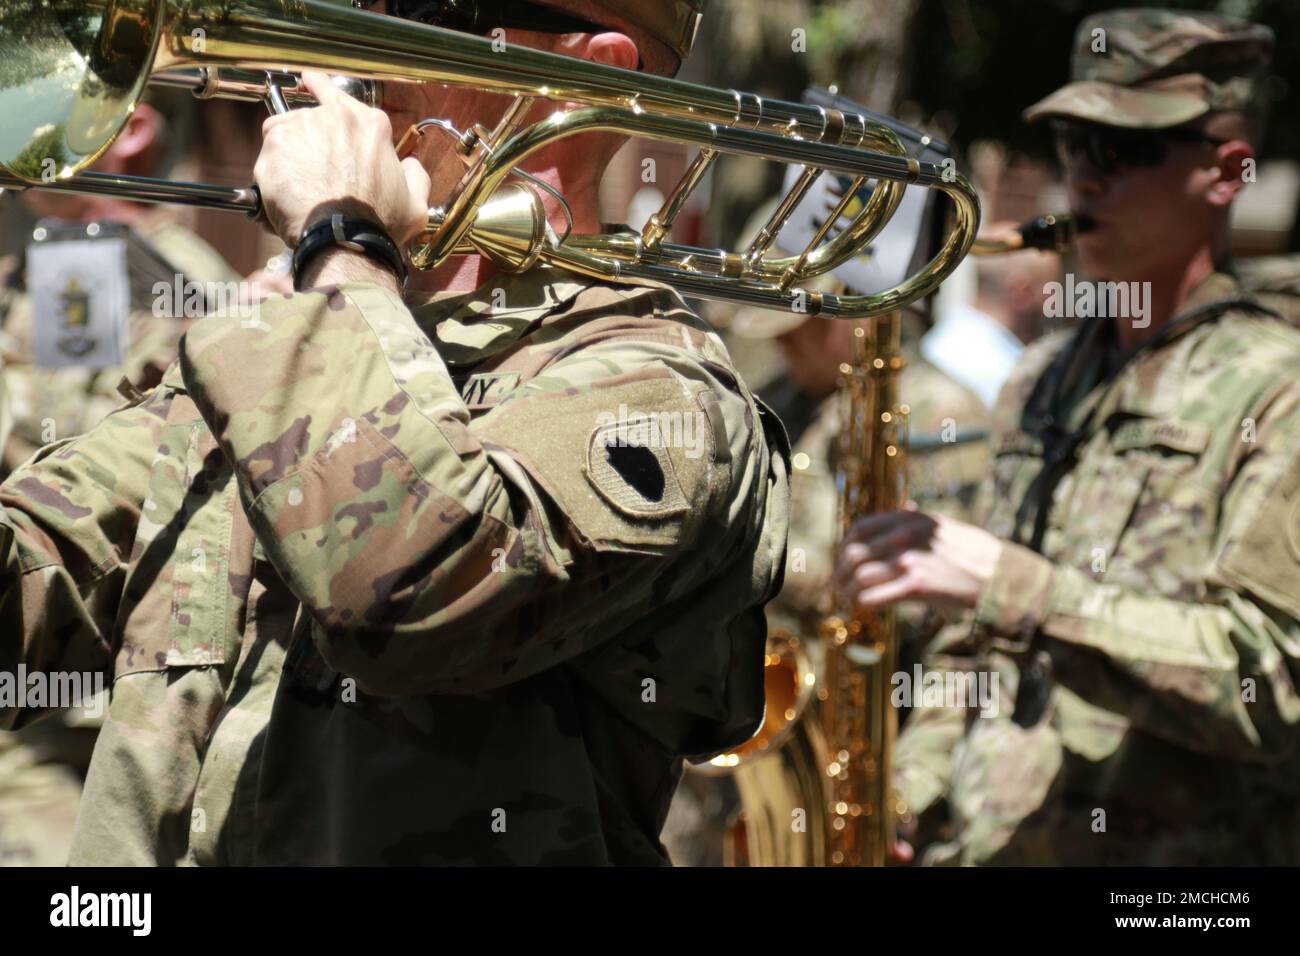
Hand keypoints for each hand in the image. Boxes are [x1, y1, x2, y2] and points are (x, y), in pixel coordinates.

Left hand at [254, 71, 430, 247]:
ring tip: (297, 182)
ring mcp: (303, 126)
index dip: (321, 87)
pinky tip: (283, 187)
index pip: (338, 94)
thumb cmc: (378, 226)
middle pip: (311, 117)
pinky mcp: (277, 143)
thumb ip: (415, 178)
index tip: (309, 82)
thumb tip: (410, 166)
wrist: (343, 240)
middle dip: (310, 140)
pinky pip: (268, 150)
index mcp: (370, 125)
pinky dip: (272, 166)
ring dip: (290, 151)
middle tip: (313, 168)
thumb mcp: (414, 205)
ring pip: (286, 129)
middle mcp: (335, 117)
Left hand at [833, 508, 1003, 614]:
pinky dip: (864, 604)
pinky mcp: (917, 585)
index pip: (859, 529)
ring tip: (850, 599)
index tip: (844, 562)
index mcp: (910, 518)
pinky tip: (867, 608)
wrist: (1002, 576)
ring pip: (859, 576)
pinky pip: (873, 597)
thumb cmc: (974, 554)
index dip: (844, 547)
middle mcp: (906, 534)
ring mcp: (911, 559)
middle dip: (841, 572)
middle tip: (840, 585)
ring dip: (849, 591)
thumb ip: (920, 521)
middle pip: (853, 553)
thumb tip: (906, 508)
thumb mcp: (945, 526)